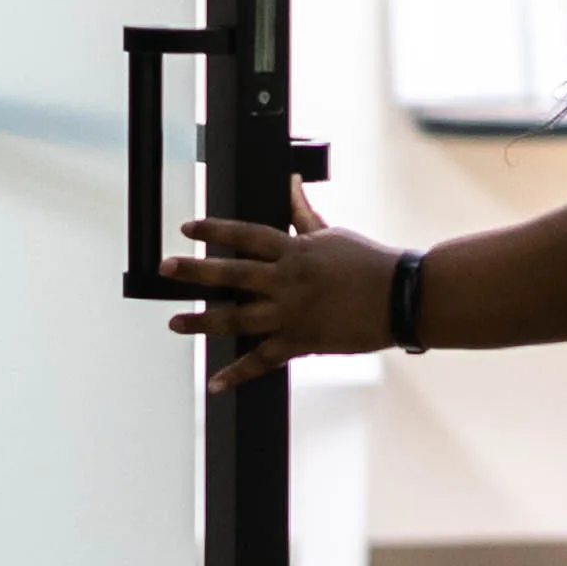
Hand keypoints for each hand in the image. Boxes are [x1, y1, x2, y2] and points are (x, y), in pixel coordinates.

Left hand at [162, 182, 396, 390]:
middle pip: (231, 274)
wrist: (401, 298)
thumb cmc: (368, 262)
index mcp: (294, 251)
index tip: (187, 228)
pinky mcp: (301, 342)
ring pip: (237, 318)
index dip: (214, 229)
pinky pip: (262, 360)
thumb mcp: (332, 234)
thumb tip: (291, 182)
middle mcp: (287, 281)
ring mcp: (291, 314)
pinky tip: (214, 382)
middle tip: (165, 269)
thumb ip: (304, 214)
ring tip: (174, 322)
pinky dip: (237, 373)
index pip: (245, 236)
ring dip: (203, 321)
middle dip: (195, 272)